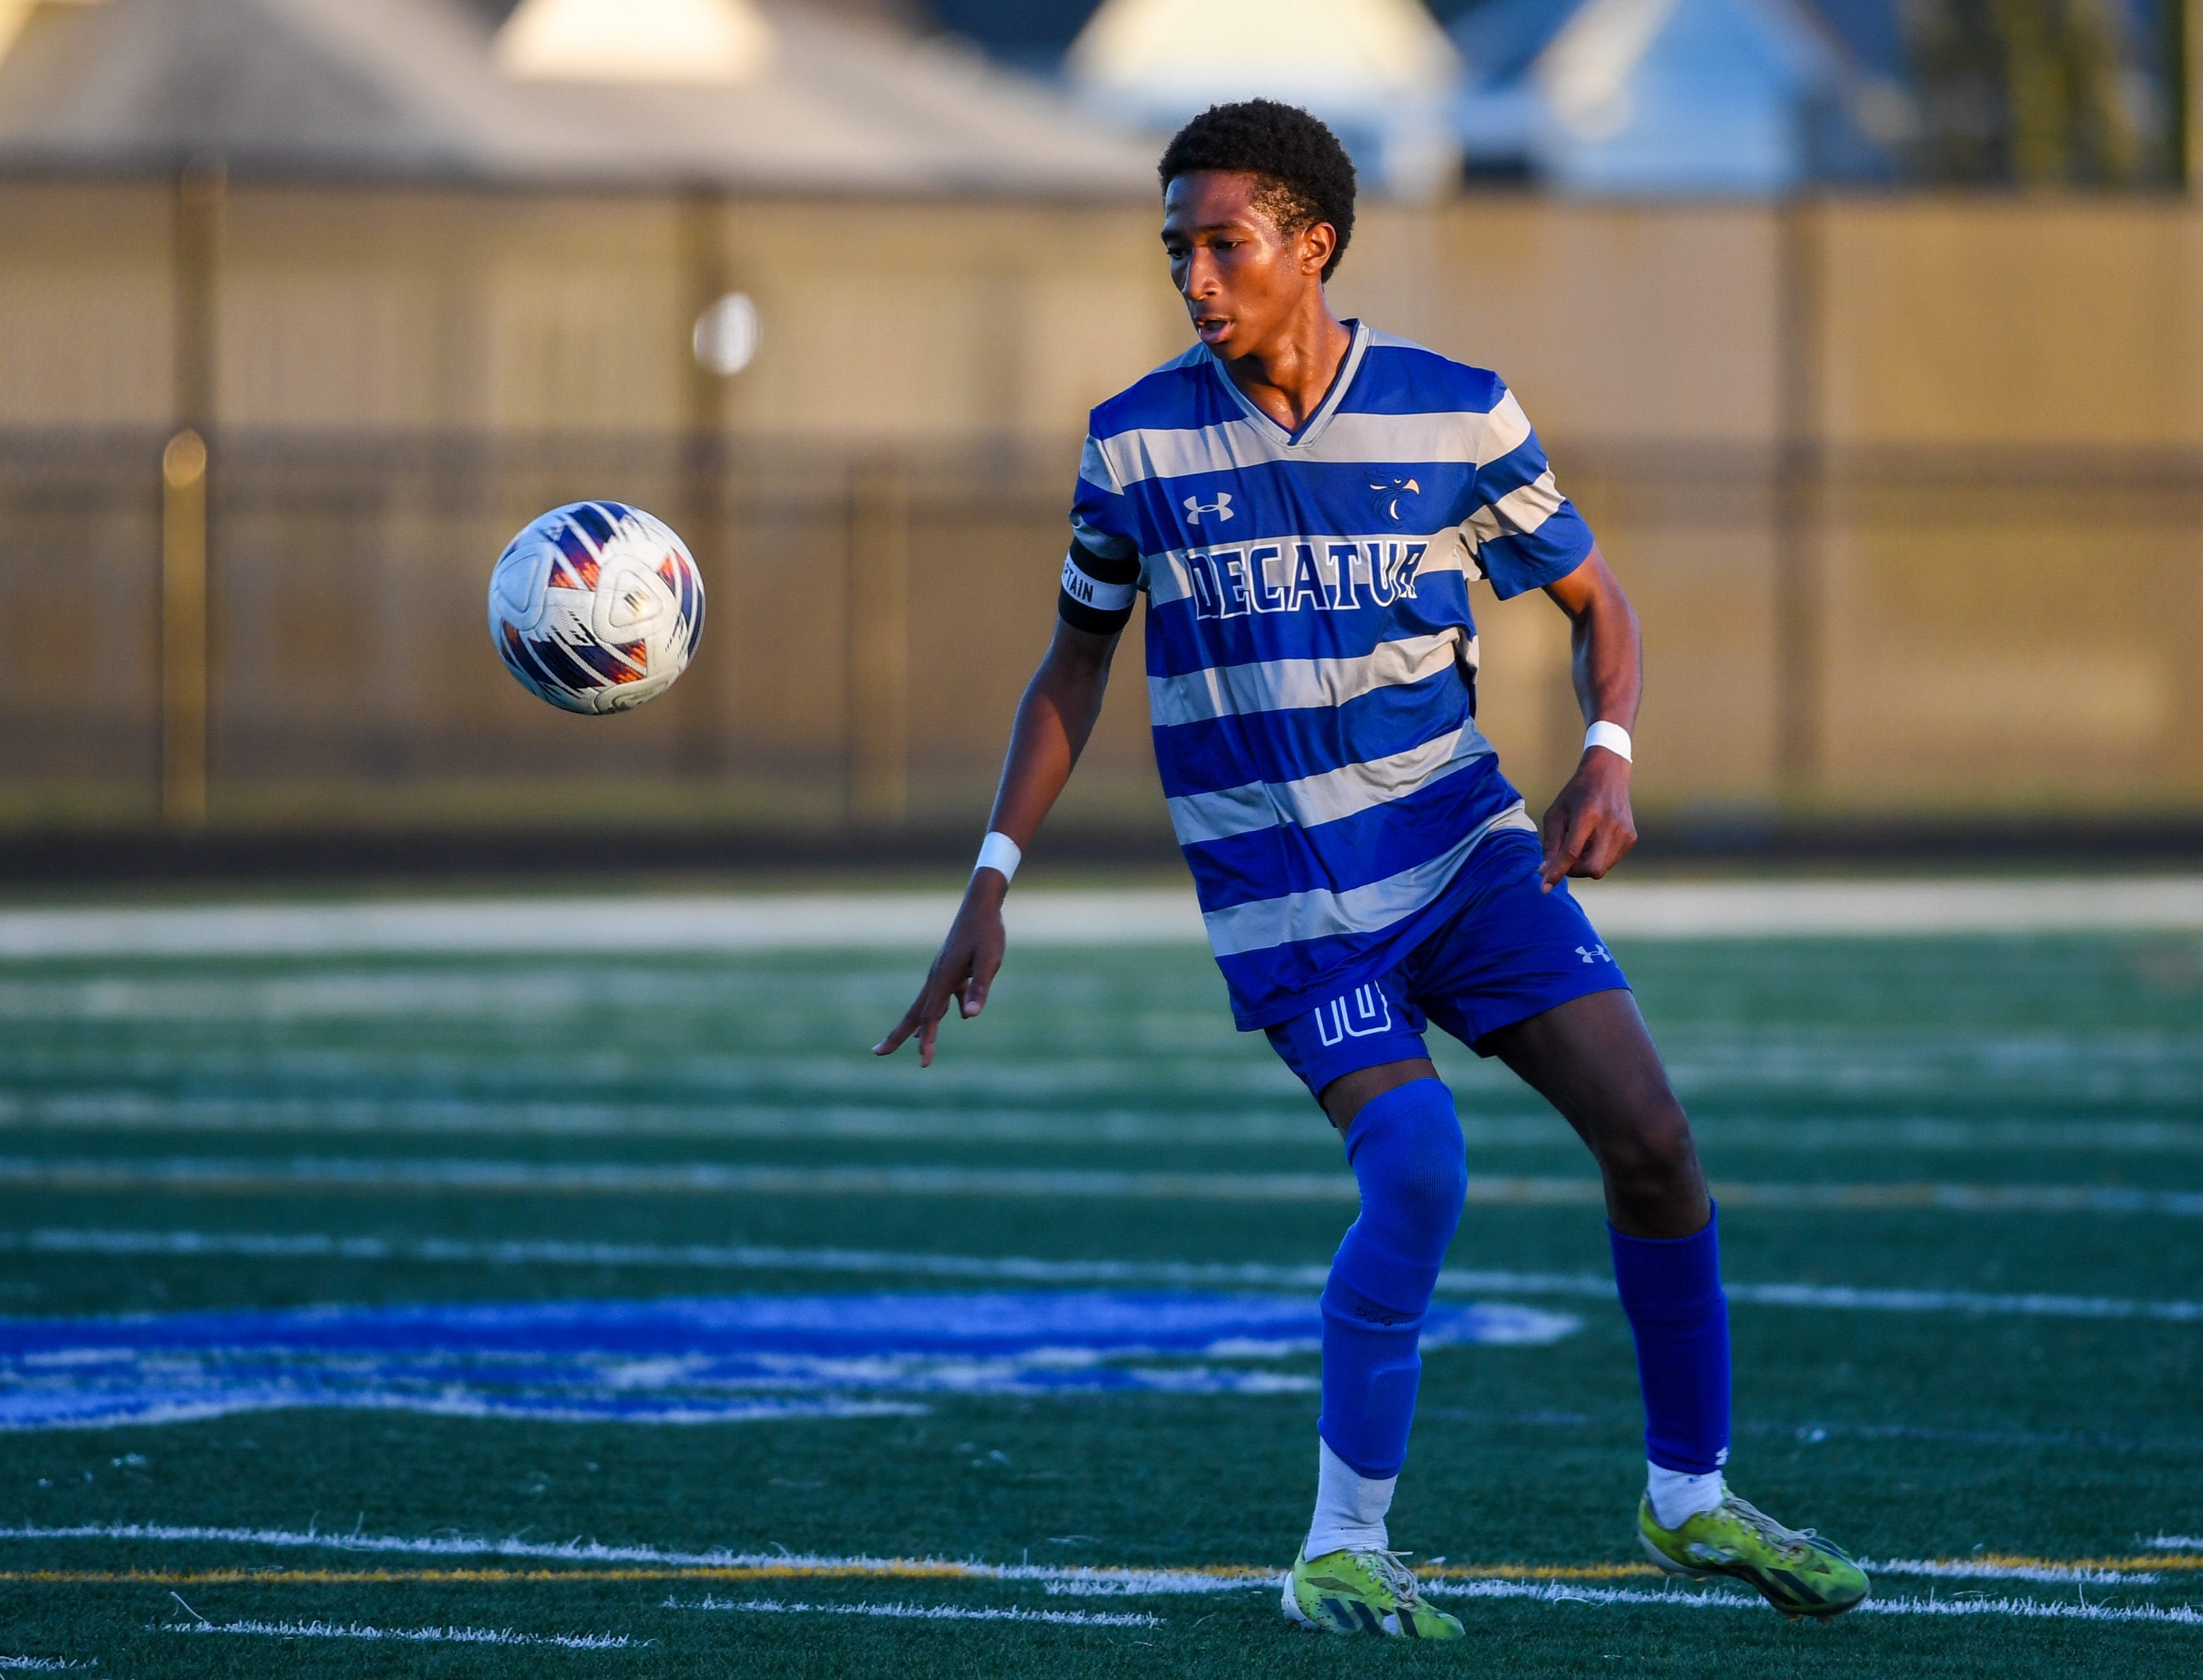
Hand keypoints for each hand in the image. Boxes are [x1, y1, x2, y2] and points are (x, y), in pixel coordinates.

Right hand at [873, 872, 1008, 1066]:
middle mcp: (937, 978)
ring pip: (927, 1005)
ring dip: (919, 1026)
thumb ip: (979, 988)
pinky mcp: (952, 969)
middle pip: (915, 1014)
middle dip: (898, 1036)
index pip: (930, 1018)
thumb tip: (970, 1016)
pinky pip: (945, 995)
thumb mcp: (989, 961)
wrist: (981, 905)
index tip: (924, 1063)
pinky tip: (959, 1015)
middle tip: (878, 1053)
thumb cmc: (987, 932)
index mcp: (942, 979)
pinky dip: (945, 1008)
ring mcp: (942, 973)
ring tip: (914, 1042)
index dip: (927, 1041)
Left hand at [1538, 749, 1635, 890]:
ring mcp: (1625, 832)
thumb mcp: (1556, 813)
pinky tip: (1593, 841)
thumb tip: (1545, 872)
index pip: (1571, 853)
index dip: (1557, 872)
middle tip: (1564, 860)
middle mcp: (1610, 824)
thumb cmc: (1576, 793)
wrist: (1608, 774)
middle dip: (1573, 871)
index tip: (1544, 888)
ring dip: (1584, 864)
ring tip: (1580, 844)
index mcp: (1587, 815)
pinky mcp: (1631, 837)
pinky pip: (1610, 861)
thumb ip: (1551, 844)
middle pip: (1591, 868)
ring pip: (1601, 868)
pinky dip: (1597, 858)